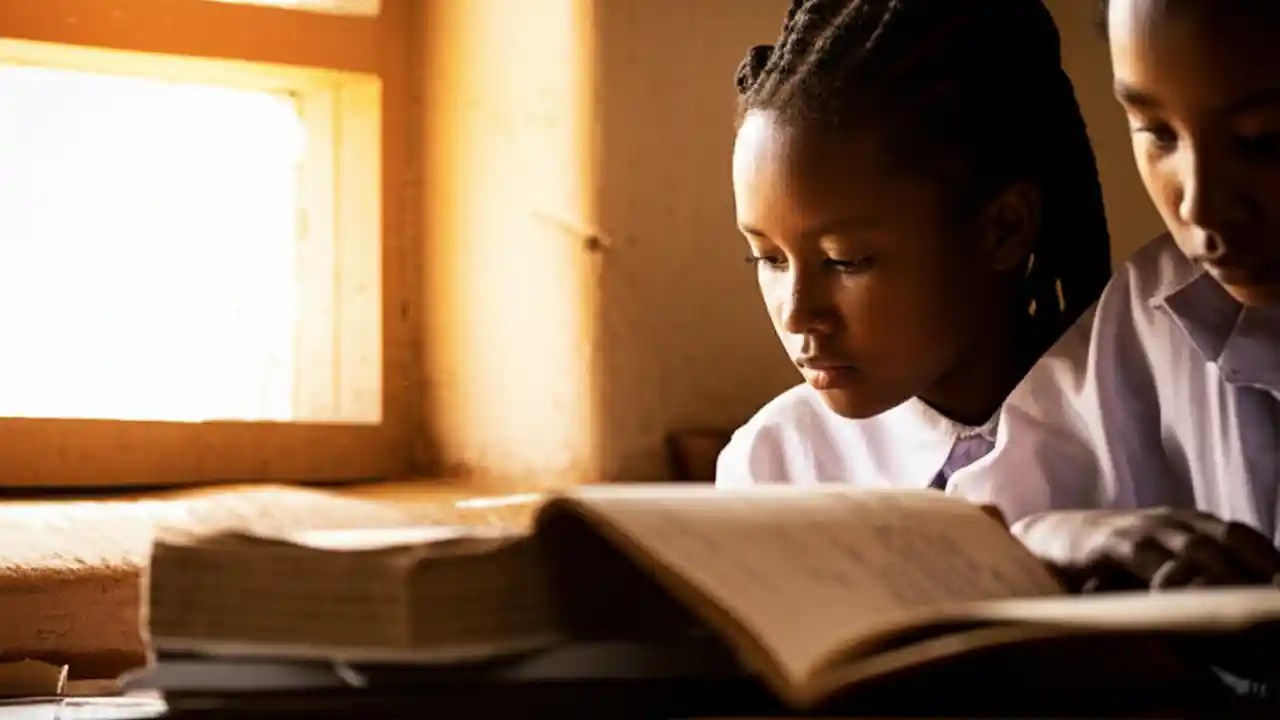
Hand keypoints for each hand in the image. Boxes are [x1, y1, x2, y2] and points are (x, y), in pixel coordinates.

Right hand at [1010, 508, 1279, 591]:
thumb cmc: (1111, 554)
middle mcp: (1173, 521)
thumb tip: (1237, 602)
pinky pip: (1150, 561)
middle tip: (1278, 598)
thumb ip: (1191, 571)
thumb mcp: (1158, 556)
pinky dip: (1173, 579)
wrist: (1051, 538)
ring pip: (1197, 549)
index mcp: (1189, 522)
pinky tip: (1190, 600)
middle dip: (1260, 568)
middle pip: (1230, 539)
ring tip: (1251, 604)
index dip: (1269, 558)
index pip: (1243, 535)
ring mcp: (1143, 530)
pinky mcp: (1113, 544)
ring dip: (1228, 576)